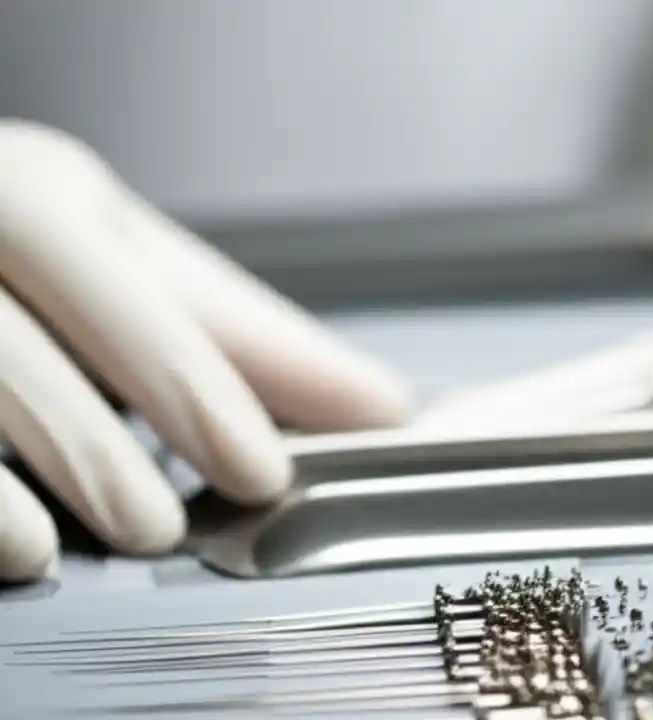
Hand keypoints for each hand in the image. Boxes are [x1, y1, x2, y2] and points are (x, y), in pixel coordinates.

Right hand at [0, 120, 412, 581]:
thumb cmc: (16, 255)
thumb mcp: (122, 268)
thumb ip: (239, 334)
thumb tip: (379, 405)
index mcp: (36, 191)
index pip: (127, 283)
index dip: (198, 380)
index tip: (262, 467)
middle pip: (23, 330)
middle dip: (109, 430)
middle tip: (181, 516)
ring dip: (43, 463)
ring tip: (119, 534)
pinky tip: (13, 546)